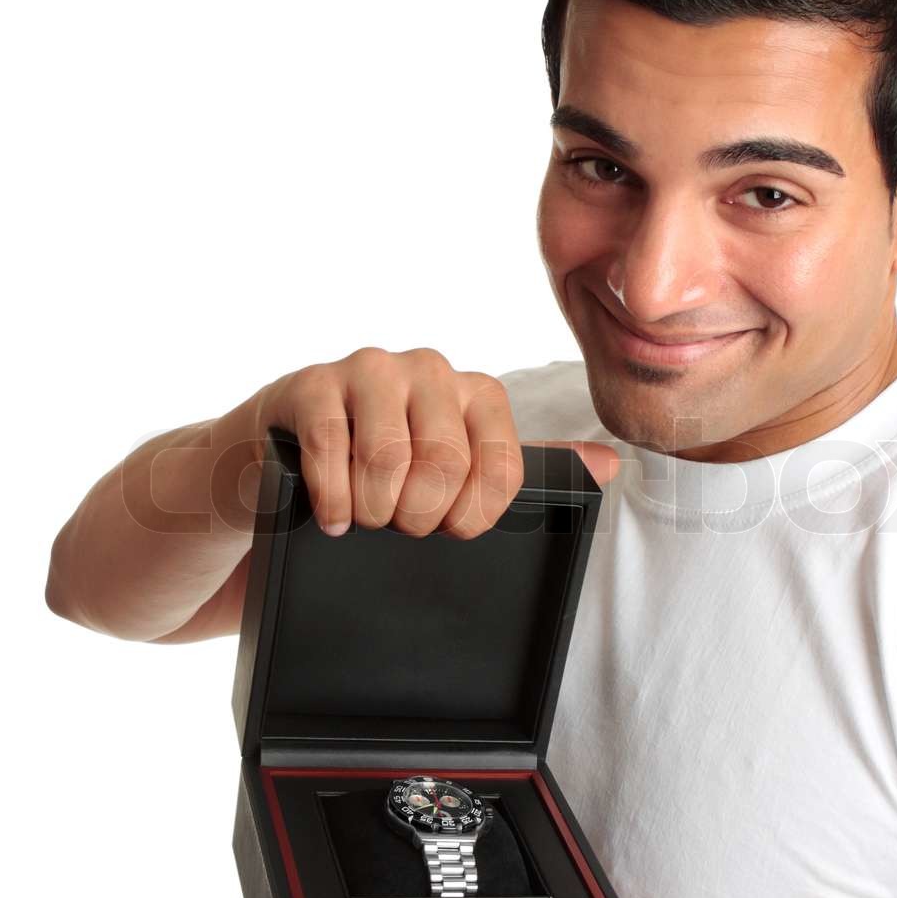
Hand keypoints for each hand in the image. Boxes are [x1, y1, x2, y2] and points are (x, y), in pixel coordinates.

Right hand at [242, 346, 618, 538]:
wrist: (286, 455)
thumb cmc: (383, 468)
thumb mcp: (459, 470)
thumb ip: (531, 467)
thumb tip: (610, 464)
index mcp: (478, 392)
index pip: (501, 470)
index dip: (471, 518)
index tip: (447, 527)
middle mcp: (430, 369)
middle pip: (444, 465)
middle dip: (417, 517)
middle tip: (397, 523)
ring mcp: (369, 371)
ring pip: (388, 461)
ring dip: (372, 511)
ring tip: (363, 515)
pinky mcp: (312, 384)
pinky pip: (331, 450)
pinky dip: (332, 499)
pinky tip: (330, 514)